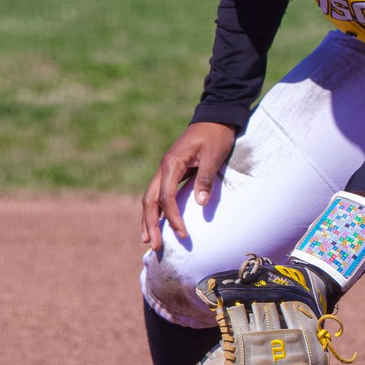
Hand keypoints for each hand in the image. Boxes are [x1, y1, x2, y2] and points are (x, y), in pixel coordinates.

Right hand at [141, 121, 236, 251]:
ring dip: (148, 220)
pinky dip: (155, 210)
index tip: (183, 235)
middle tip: (155, 247)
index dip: (173, 218)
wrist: (215, 117)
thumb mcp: (214, 155)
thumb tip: (201, 204)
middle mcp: (164, 168)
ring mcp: (165, 169)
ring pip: (150, 198)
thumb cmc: (216, 135)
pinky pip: (158, 194)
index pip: (166, 197)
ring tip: (148, 241)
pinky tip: (157, 223)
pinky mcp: (171, 171)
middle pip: (150, 201)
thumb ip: (207, 178)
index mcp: (172, 163)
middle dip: (151, 225)